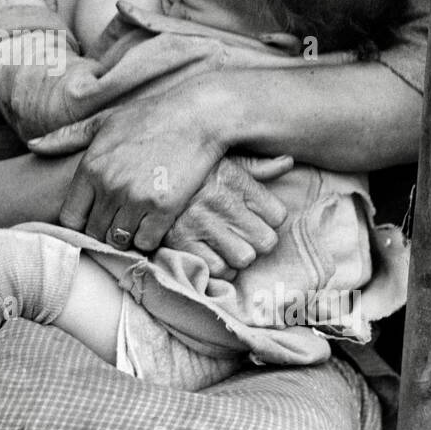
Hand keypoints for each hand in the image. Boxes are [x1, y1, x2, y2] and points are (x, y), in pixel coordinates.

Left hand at [51, 77, 224, 247]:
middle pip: (94, 232)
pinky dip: (149, 237)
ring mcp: (136, 198)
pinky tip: (154, 220)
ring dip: (126, 235)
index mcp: (91, 167)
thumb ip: (67, 137)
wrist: (198, 116)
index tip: (94, 217)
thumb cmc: (150, 116)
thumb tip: (33, 145)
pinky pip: (146, 242)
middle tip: (118, 220)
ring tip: (135, 220)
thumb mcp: (104, 121)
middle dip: (103, 230)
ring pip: (119, 240)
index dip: (80, 222)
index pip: (70, 217)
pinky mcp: (164, 208)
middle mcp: (109, 186)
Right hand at [163, 154, 293, 276]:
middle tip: (242, 235)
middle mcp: (219, 200)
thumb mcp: (222, 160)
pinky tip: (209, 253)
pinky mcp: (180, 242)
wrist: (142, 176)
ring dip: (236, 257)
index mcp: (234, 179)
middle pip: (265, 242)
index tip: (256, 217)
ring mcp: (200, 223)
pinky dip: (216, 267)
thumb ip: (256, 166)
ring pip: (243, 259)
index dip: (270, 220)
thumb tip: (288, 161)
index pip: (278, 215)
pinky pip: (216, 269)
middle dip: (256, 241)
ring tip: (224, 245)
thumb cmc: (191, 173)